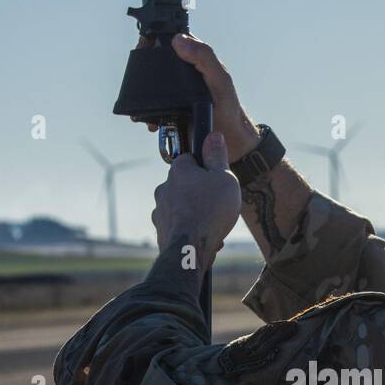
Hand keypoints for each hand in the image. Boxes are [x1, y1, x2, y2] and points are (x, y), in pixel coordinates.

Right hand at [130, 33, 260, 161]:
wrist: (228, 142)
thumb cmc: (228, 110)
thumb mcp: (220, 80)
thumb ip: (204, 58)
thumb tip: (179, 40)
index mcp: (195, 60)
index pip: (172, 40)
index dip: (156, 38)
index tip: (145, 44)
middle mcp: (183, 74)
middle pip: (156, 62)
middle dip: (143, 65)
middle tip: (137, 72)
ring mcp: (173, 93)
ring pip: (150, 85)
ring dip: (141, 91)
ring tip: (140, 96)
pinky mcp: (168, 111)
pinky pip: (150, 107)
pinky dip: (146, 113)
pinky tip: (149, 120)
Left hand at [152, 132, 240, 270]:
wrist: (190, 249)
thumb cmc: (211, 211)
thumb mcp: (225, 178)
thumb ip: (218, 156)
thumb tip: (213, 135)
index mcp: (179, 170)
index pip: (190, 160)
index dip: (206, 169)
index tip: (216, 179)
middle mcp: (164, 187)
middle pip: (185, 185)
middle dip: (200, 194)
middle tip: (217, 206)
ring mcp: (160, 210)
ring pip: (181, 207)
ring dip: (195, 214)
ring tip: (212, 226)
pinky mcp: (160, 230)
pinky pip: (178, 226)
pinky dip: (189, 230)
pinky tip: (203, 239)